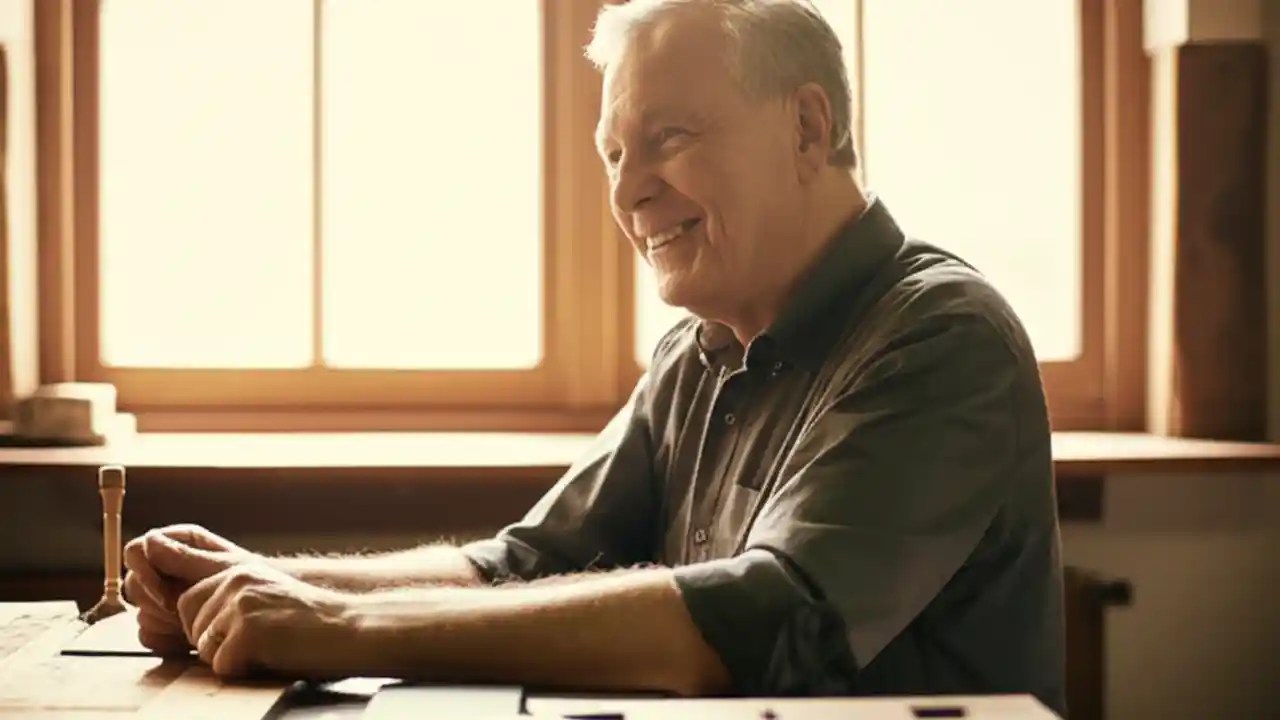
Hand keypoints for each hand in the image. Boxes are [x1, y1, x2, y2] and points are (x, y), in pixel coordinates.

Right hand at [123, 524, 255, 655]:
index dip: (145, 572)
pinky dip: (165, 640)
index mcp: (177, 544)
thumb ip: (185, 557)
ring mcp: (163, 598)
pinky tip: (185, 641)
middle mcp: (165, 569)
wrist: (264, 610)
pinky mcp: (165, 624)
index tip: (167, 592)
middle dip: (156, 601)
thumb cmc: (251, 579)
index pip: (136, 552)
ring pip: (141, 612)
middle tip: (182, 610)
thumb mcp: (221, 567)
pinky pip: (148, 635)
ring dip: (164, 621)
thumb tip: (149, 542)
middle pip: (133, 584)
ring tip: (192, 623)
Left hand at [177, 563, 355, 678]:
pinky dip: (243, 672)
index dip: (204, 626)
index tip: (232, 637)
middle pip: (190, 623)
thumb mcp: (268, 596)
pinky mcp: (247, 631)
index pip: (189, 600)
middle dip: (211, 643)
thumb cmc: (313, 623)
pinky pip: (221, 666)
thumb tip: (198, 626)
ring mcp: (240, 604)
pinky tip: (271, 659)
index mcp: (238, 570)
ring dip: (228, 659)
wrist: (349, 629)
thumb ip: (234, 600)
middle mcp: (235, 581)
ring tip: (265, 651)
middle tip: (249, 648)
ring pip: (203, 647)